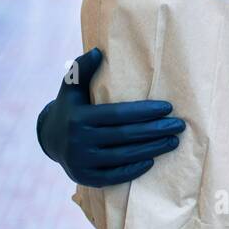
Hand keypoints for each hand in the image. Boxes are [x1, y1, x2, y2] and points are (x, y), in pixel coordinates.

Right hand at [37, 47, 184, 186]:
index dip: (145, 112)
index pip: (119, 114)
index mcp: (79, 117)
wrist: (49, 139)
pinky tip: (152, 160)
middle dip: (156, 130)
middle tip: (179, 126)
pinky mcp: (84, 178)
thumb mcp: (72, 86)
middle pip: (125, 136)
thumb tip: (98, 51)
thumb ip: (82, 68)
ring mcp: (81, 161)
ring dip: (152, 149)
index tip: (168, 108)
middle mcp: (78, 140)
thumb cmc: (71, 108)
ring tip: (173, 141)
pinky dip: (133, 170)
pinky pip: (113, 176)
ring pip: (124, 156)